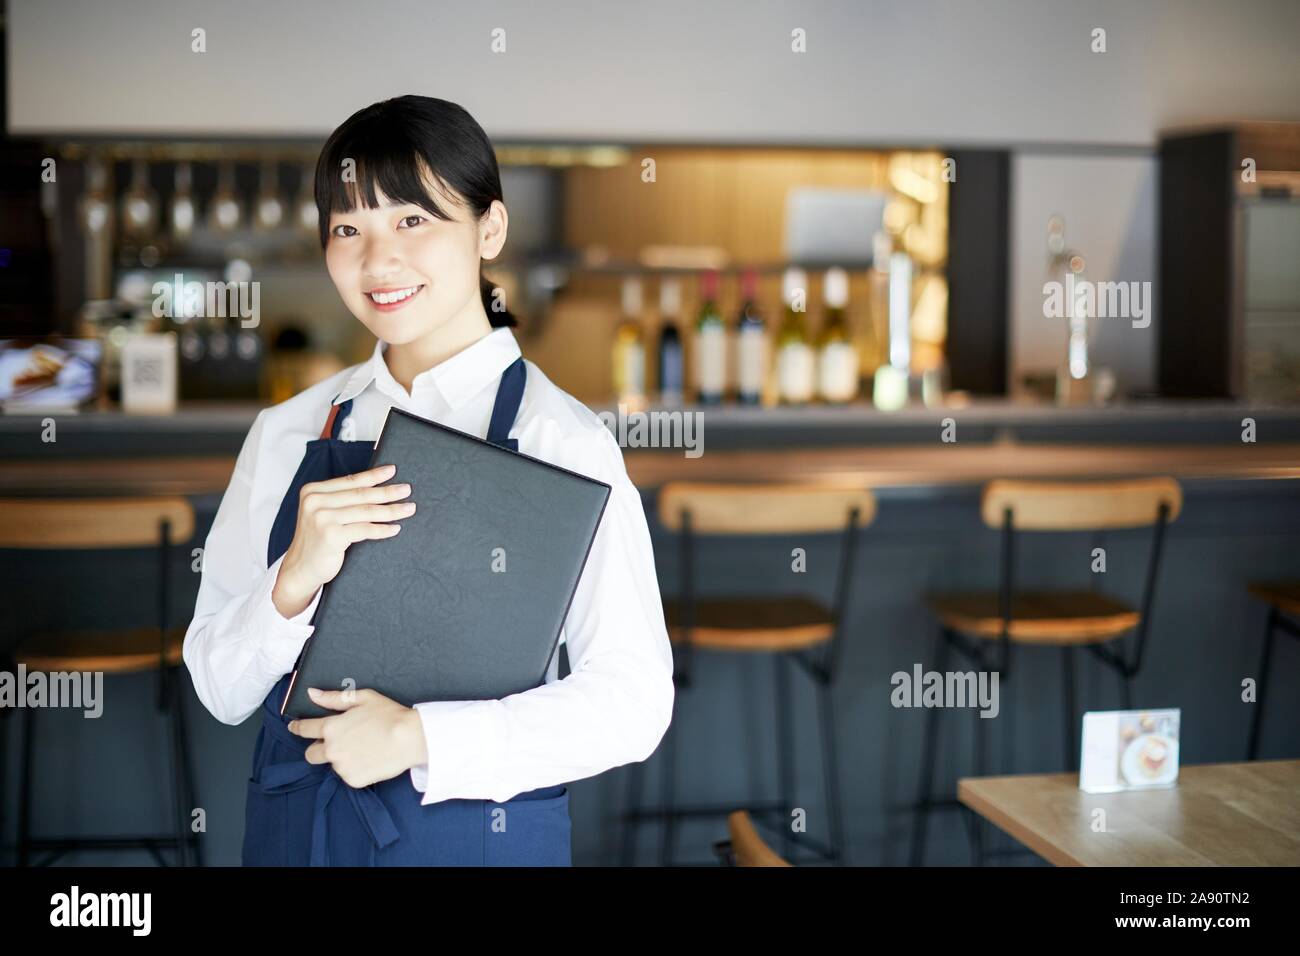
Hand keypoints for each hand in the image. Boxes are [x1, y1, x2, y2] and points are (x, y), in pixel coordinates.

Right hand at [273, 463, 413, 617]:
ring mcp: (322, 519)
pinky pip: (365, 530)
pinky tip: (395, 529)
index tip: (392, 470)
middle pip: (361, 495)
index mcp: (313, 491)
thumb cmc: (317, 540)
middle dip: (387, 492)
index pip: (350, 481)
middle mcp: (315, 502)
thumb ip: (341, 500)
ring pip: (366, 512)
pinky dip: (383, 530)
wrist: (300, 569)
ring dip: (391, 510)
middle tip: (407, 490)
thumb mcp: (323, 513)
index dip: (373, 476)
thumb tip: (376, 487)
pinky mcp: (331, 536)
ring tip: (409, 508)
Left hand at [289, 687, 427, 787]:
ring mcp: (342, 767)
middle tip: (335, 743)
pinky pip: (348, 775)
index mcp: (331, 728)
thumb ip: (333, 698)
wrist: (410, 739)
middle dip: (316, 748)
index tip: (294, 727)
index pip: (304, 729)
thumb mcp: (362, 698)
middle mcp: (332, 750)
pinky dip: (355, 768)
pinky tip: (370, 758)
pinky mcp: (353, 780)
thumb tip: (312, 694)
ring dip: (340, 758)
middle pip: (310, 755)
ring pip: (332, 764)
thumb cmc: (389, 715)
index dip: (297, 728)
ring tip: (363, 748)